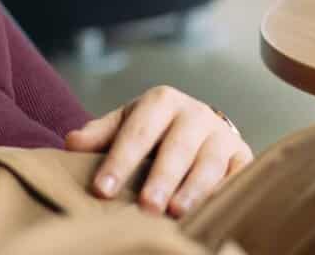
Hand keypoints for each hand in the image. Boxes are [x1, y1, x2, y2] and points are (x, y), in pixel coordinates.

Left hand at [64, 85, 253, 218]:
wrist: (201, 127)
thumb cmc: (155, 130)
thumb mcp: (127, 124)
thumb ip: (100, 134)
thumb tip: (71, 144)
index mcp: (162, 101)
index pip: (138, 132)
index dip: (119, 161)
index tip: (102, 190)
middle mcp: (195, 114)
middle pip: (177, 148)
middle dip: (161, 178)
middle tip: (146, 207)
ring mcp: (222, 136)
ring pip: (209, 164)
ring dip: (193, 190)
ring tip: (177, 213)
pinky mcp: (243, 157)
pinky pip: (237, 177)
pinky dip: (225, 195)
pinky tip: (211, 212)